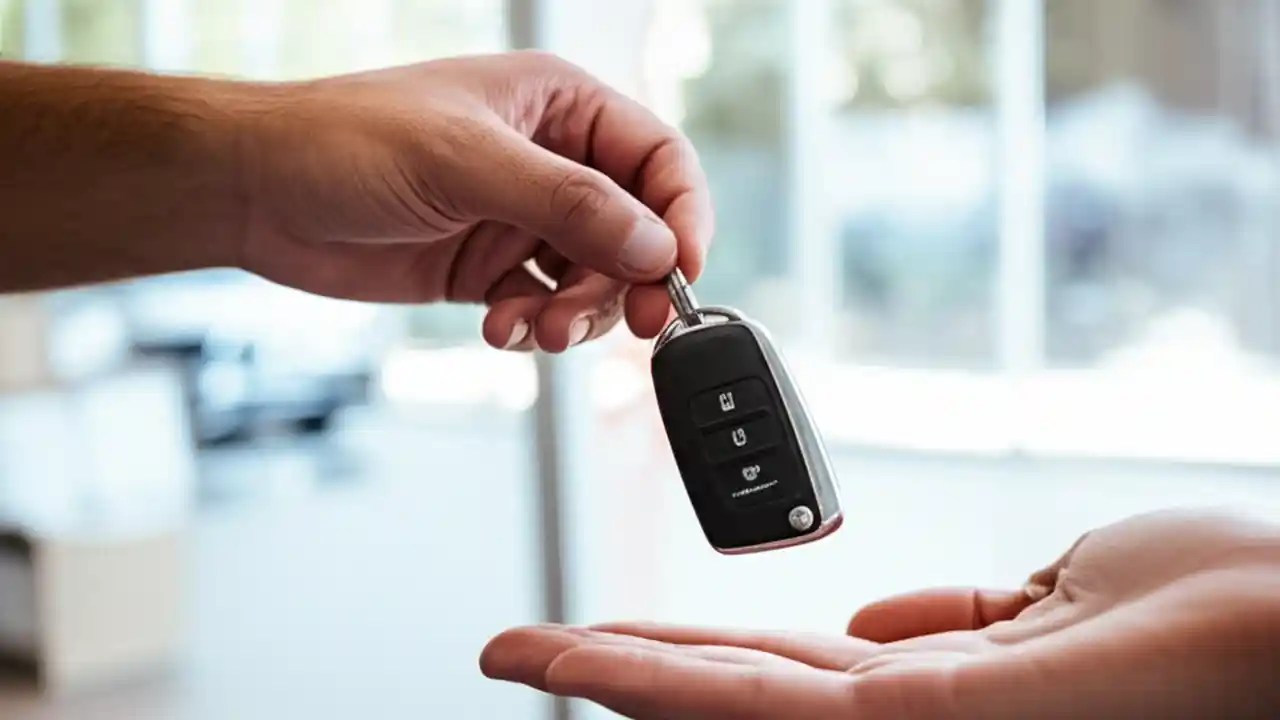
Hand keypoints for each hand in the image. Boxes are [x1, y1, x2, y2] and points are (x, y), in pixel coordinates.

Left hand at [237, 51, 710, 351]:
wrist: (255, 192)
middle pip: (633, 231)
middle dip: (627, 281)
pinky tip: (499, 328)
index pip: (656, 159)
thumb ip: (569, 205)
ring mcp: (518, 217)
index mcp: (558, 106)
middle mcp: (548, 161)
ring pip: (592, 279)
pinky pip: (542, 306)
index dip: (681, 216)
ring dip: (577, 315)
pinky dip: (534, 327)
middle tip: (624, 324)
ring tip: (537, 331)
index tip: (681, 273)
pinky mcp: (487, 267)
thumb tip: (657, 248)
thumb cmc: (343, 141)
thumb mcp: (466, 163)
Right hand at [480, 510, 1279, 717]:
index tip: (616, 632)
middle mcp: (913, 719)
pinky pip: (770, 703)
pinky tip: (595, 659)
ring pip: (726, 706)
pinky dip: (667, 682)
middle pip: (730, 695)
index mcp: (945, 685)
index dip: (688, 651)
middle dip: (617, 674)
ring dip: (615, 677)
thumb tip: (874, 616)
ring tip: (522, 653)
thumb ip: (959, 611)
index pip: (784, 671)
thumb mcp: (1062, 590)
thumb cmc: (1221, 607)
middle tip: (514, 652)